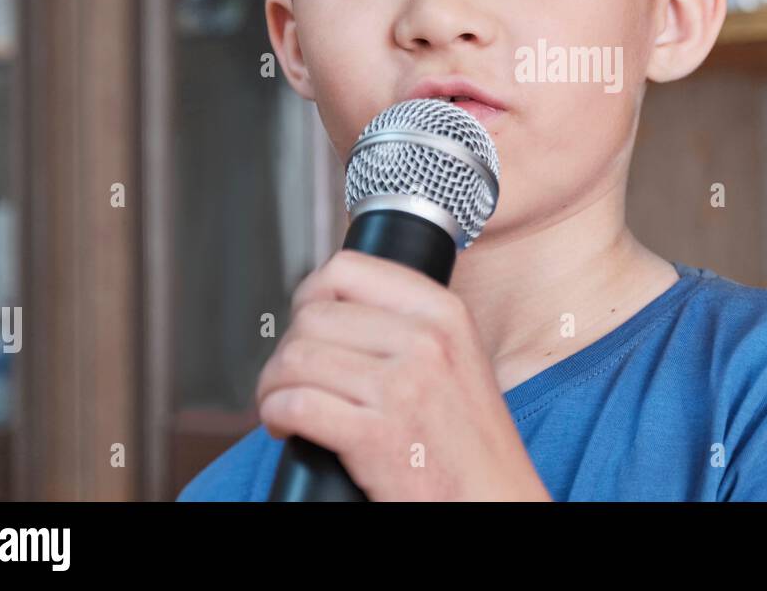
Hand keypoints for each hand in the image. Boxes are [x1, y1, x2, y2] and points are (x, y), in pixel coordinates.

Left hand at [256, 250, 551, 500]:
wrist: (492, 497)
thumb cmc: (470, 439)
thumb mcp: (457, 355)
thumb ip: (408, 323)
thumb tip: (333, 305)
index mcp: (443, 312)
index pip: (348, 269)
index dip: (311, 293)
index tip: (306, 321)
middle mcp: (425, 341)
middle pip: (313, 316)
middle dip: (288, 348)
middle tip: (293, 376)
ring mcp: (401, 387)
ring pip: (297, 358)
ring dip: (274, 383)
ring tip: (283, 401)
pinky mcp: (375, 436)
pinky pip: (296, 404)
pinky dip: (276, 414)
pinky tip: (285, 425)